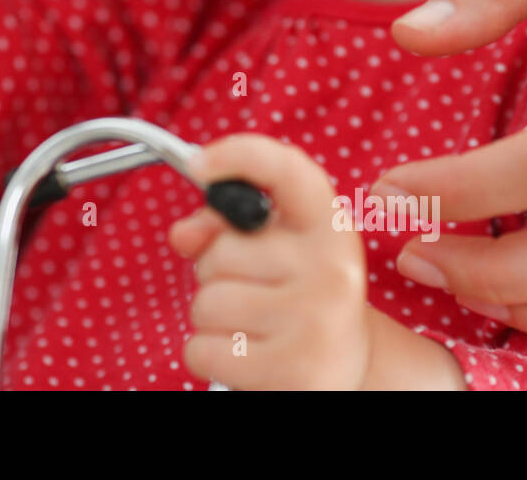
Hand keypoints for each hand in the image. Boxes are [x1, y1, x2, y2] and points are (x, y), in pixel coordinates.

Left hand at [168, 134, 371, 388]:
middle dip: (216, 273)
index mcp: (331, 230)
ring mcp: (316, 324)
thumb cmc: (298, 300)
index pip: (287, 170)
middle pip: (220, 251)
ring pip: (206, 303)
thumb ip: (226, 227)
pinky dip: (208, 356)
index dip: (239, 154)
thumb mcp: (275, 252)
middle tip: (255, 292)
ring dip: (212, 320)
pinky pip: (202, 350)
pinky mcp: (293, 372)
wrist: (342, 370)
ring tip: (252, 327)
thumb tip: (184, 233)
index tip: (200, 164)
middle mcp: (333, 271)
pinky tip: (245, 357)